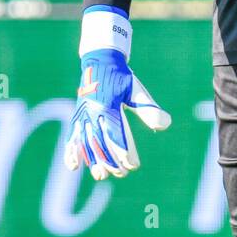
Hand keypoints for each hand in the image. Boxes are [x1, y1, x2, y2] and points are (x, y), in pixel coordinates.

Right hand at [64, 8, 170, 179]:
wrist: (101, 61)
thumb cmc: (121, 77)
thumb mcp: (136, 90)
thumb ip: (149, 108)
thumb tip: (165, 124)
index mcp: (108, 106)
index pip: (116, 135)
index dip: (124, 153)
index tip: (133, 165)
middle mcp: (93, 113)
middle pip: (100, 144)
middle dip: (111, 162)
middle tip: (122, 173)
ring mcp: (83, 116)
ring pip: (86, 144)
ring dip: (93, 161)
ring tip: (102, 175)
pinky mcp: (77, 117)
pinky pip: (72, 137)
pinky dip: (71, 151)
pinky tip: (73, 166)